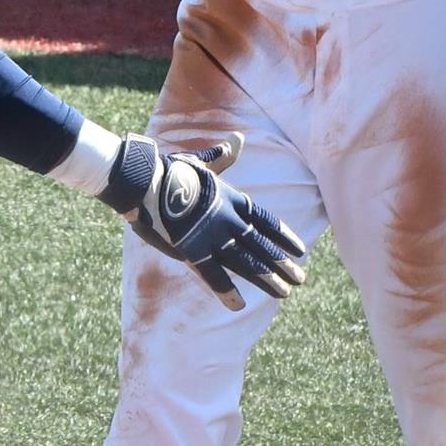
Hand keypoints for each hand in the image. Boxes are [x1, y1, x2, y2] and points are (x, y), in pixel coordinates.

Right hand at [102, 133, 306, 310]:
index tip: (301, 250)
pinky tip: (239, 306)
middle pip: (262, 246)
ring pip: (246, 262)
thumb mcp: (202, 163)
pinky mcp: (192, 250)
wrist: (144, 178)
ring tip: (285, 292)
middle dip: (282, 263)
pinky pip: (212, 275)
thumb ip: (222, 158)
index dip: (283, 236)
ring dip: (266, 279)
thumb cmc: (169, 169)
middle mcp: (228, 219)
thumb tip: (239, 139)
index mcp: (231, 199)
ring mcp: (212, 236)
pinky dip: (225, 291)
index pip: (265, 221)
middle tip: (301, 279)